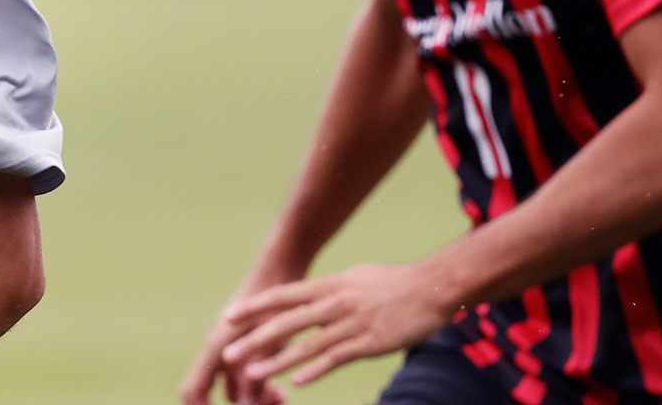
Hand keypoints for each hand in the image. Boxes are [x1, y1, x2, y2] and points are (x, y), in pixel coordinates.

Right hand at [179, 273, 299, 404]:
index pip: (190, 392)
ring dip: (257, 399)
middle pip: (218, 396)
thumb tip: (246, 404)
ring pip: (236, 389)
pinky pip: (247, 377)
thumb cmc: (274, 303)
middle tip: (274, 402)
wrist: (281, 270)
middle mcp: (218, 352)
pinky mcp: (247, 345)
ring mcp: (231, 349)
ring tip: (282, 396)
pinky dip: (263, 386)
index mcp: (213, 350)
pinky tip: (283, 387)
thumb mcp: (267, 343)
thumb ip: (254, 378)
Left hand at [217, 263, 455, 401]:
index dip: (254, 307)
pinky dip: (315, 370)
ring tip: (253, 375)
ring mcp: (352, 324)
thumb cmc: (393, 283)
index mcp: (329, 286)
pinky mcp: (370, 343)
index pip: (282, 297)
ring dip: (277, 362)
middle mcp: (335, 303)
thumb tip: (310, 296)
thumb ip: (330, 290)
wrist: (433, 288)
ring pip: (307, 345)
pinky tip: (296, 383)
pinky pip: (337, 358)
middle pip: (286, 323)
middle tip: (229, 354)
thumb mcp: (354, 279)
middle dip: (254, 340)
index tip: (229, 318)